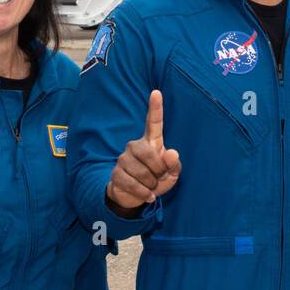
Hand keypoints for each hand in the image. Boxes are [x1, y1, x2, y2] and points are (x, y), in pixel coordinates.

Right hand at [106, 90, 180, 210]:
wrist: (136, 196)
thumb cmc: (156, 180)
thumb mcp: (171, 175)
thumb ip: (174, 164)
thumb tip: (172, 153)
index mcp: (151, 142)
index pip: (154, 122)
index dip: (156, 108)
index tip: (156, 92)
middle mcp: (135, 146)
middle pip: (149, 154)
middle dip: (158, 170)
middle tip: (159, 178)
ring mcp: (124, 159)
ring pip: (141, 172)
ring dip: (150, 184)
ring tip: (150, 186)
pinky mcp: (116, 173)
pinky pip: (132, 183)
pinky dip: (143, 193)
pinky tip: (146, 195)